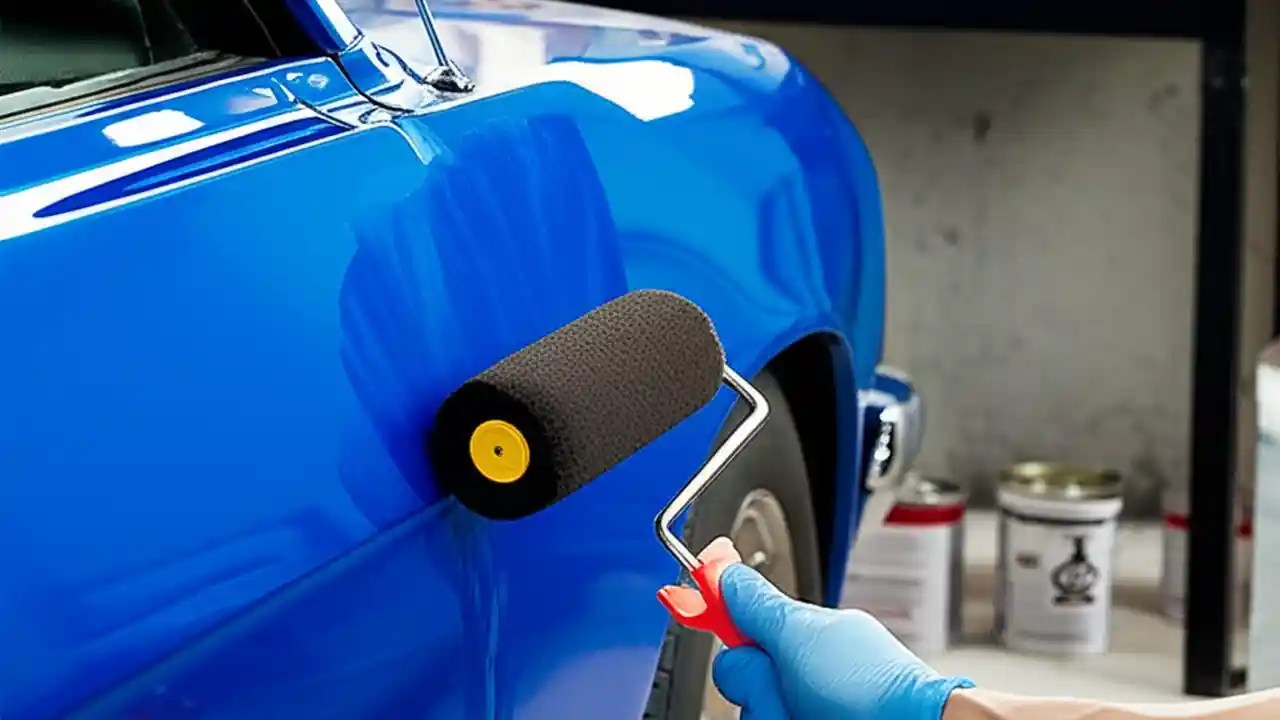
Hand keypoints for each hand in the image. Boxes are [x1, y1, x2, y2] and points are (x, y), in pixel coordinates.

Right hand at [710, 542, 973, 719]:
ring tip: (812, 714)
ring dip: (772, 711)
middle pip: (740, 679)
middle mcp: (801, 678)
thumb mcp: (803, 635)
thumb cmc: (876, 689)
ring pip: (751, 708)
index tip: (684, 600)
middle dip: (757, 685)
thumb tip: (720, 567)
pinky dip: (778, 718)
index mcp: (805, 640)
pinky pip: (760, 719)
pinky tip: (806, 719)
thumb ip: (756, 606)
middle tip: (793, 688)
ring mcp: (800, 708)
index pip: (741, 628)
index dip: (716, 617)